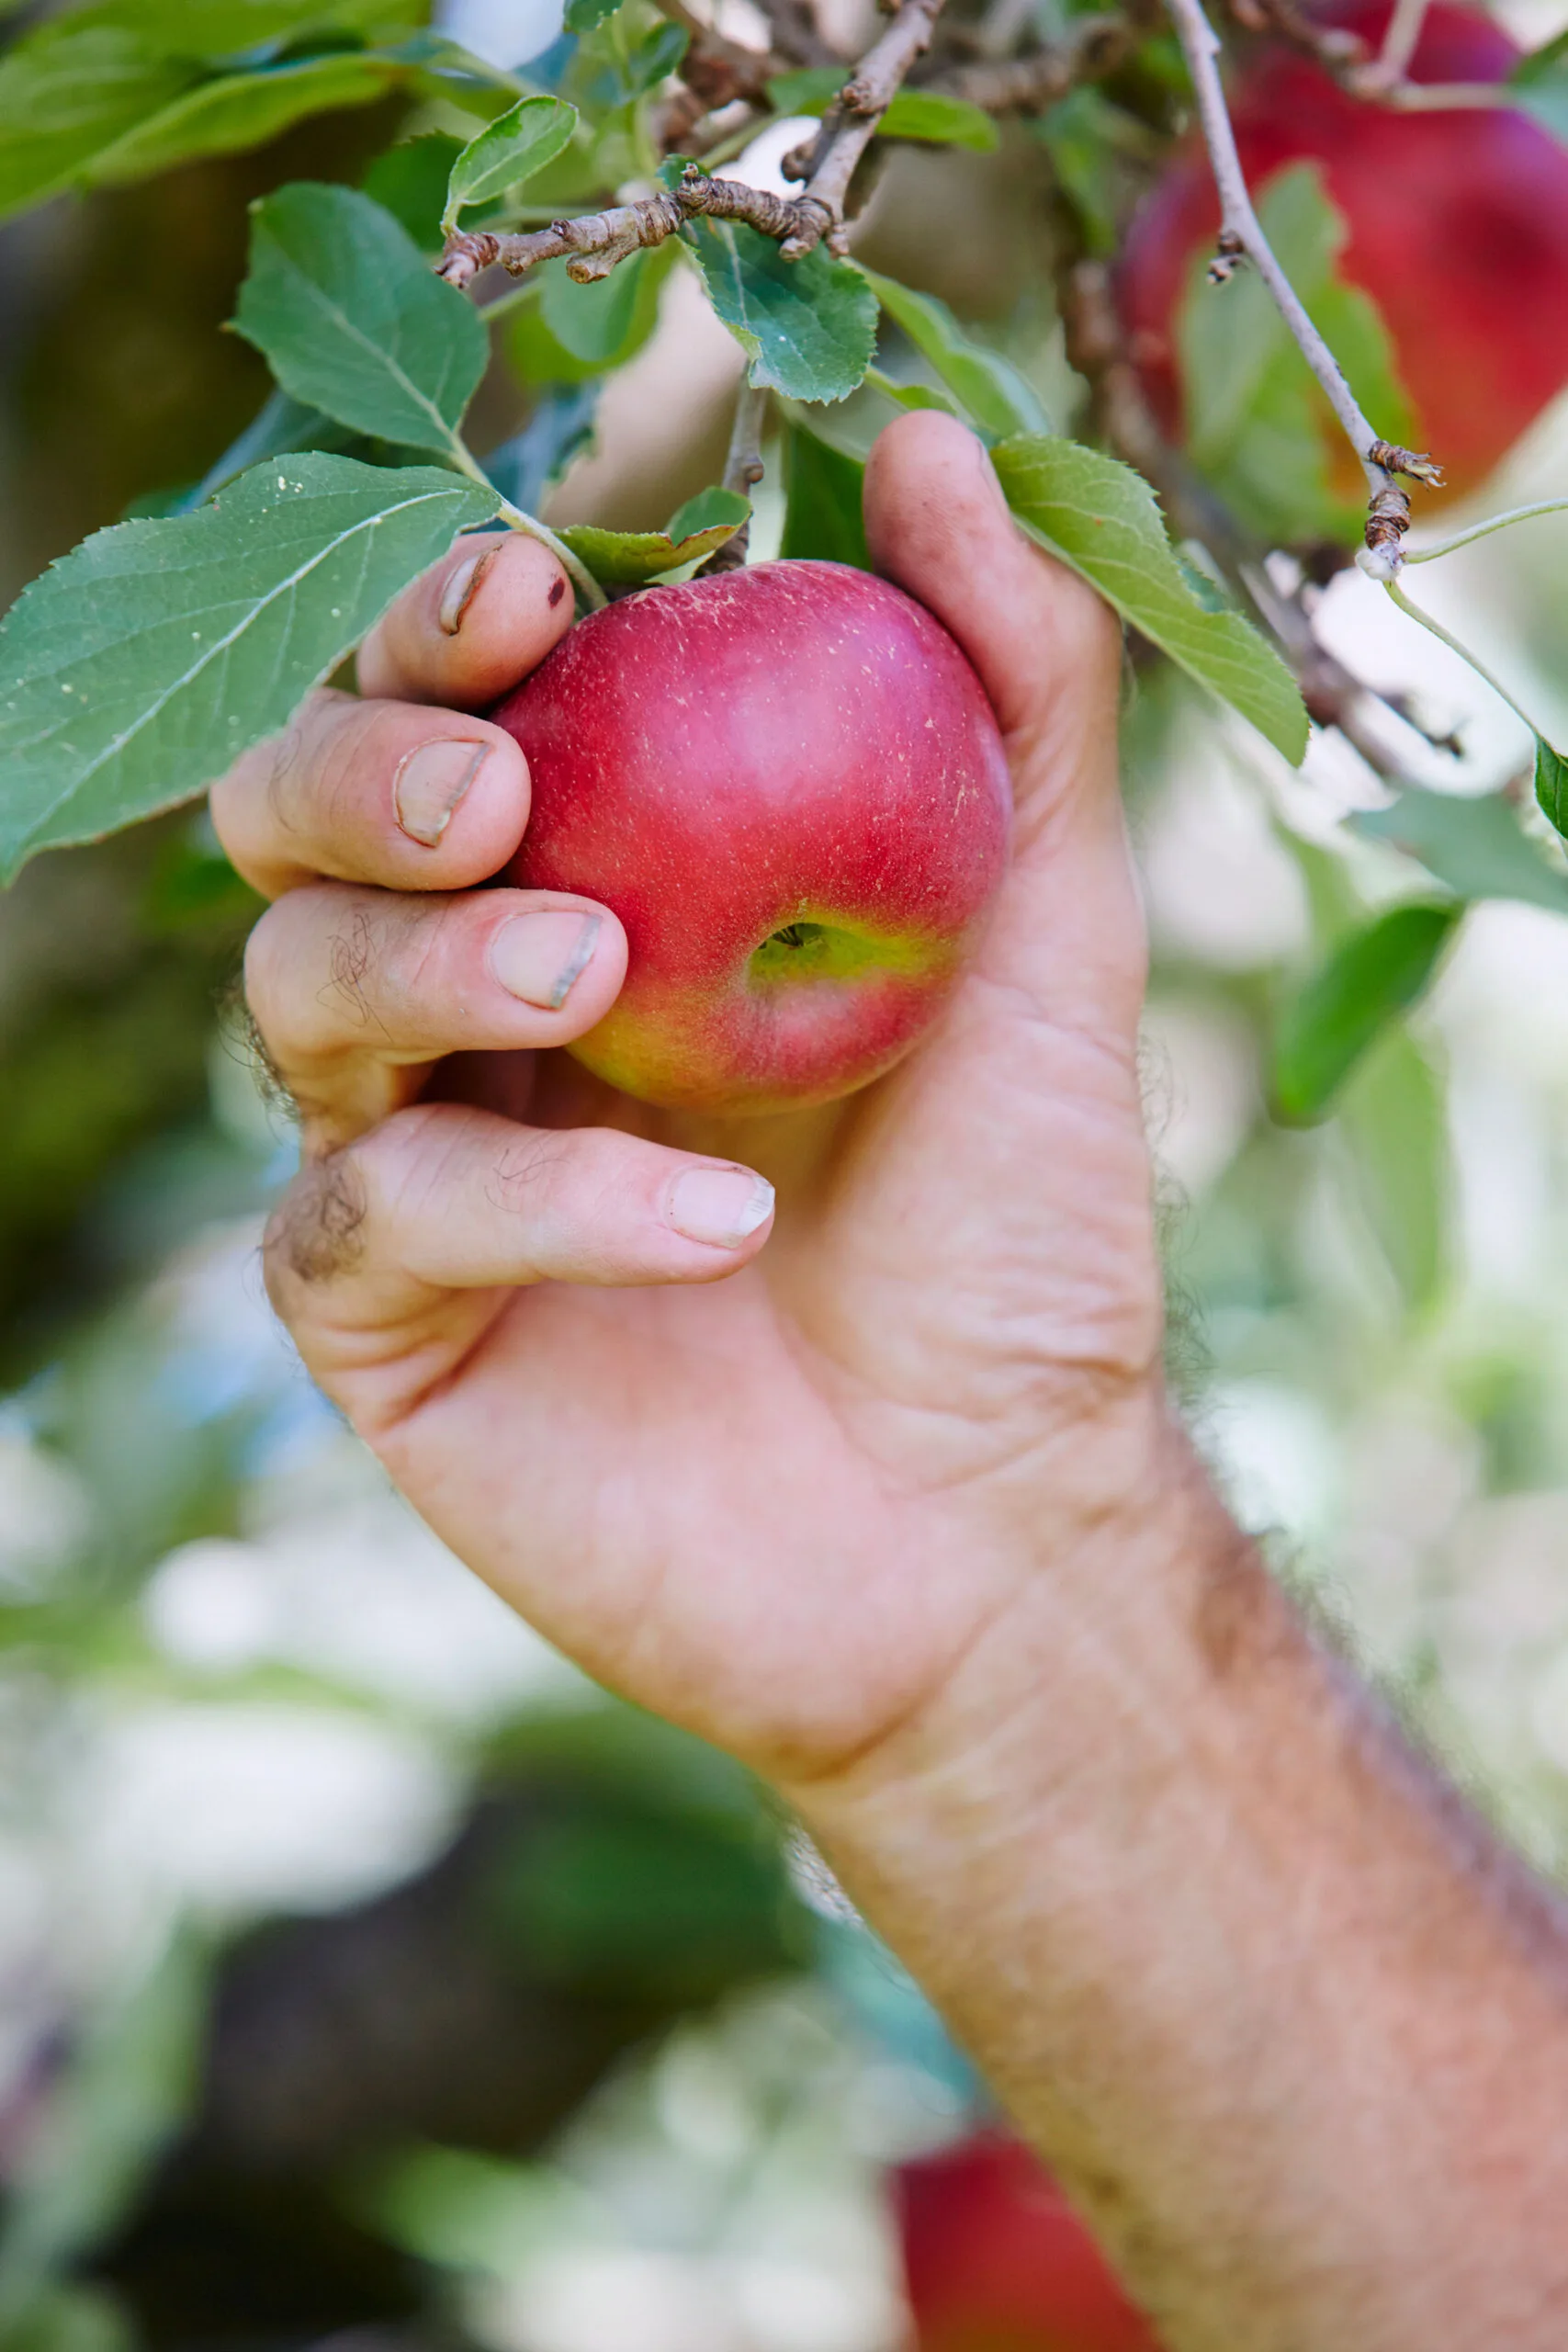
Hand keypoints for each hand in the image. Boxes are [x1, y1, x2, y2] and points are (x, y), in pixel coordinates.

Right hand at [213, 411, 1165, 1789]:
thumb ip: (1010, 682)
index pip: (452, 708)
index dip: (444, 625)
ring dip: (424, 957)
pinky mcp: (390, 1327)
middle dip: (362, 771)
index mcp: (599, 884)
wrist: (1002, 1514)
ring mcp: (415, 1162)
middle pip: (295, 828)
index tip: (534, 586)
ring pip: (299, 1000)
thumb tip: (926, 437)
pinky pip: (377, 1219)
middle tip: (497, 787)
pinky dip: (535, 1202)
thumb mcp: (1049, 925)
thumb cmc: (1018, 1222)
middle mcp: (475, 1007)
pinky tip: (712, 1229)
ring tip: (593, 969)